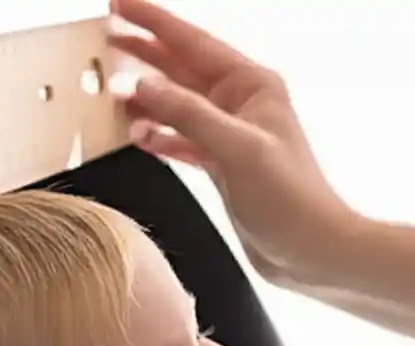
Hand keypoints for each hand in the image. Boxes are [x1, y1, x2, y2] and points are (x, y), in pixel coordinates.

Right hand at [108, 0, 363, 283]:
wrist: (312, 251)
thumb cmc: (291, 199)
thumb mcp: (237, 150)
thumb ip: (188, 114)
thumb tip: (141, 86)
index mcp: (252, 85)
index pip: (193, 42)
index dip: (153, 21)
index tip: (118, 3)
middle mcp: (240, 103)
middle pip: (180, 68)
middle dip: (142, 52)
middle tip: (103, 36)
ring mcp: (230, 134)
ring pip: (176, 104)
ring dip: (144, 97)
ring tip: (108, 87)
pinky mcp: (222, 165)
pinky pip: (180, 139)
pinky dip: (157, 136)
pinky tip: (136, 135)